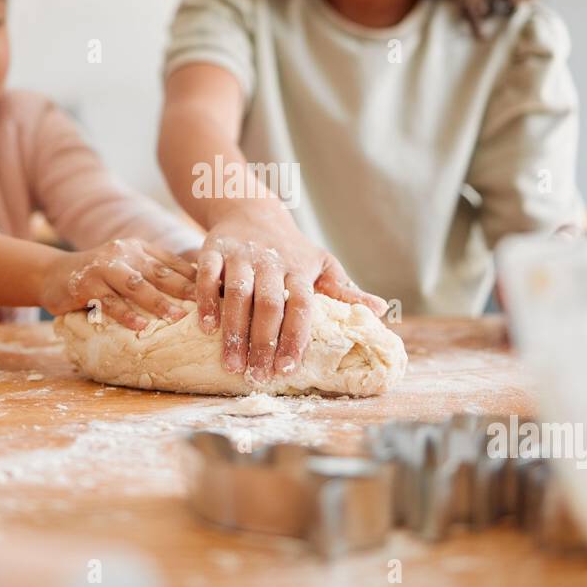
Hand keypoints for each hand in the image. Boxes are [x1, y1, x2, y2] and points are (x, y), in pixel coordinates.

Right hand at [38, 238, 196, 330]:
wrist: (52, 274)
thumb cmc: (98, 277)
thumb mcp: (128, 268)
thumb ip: (153, 275)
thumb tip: (196, 296)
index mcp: (140, 249)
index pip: (174, 263)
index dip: (197, 278)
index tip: (217, 294)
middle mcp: (125, 253)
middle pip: (160, 273)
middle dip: (185, 289)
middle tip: (208, 306)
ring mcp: (105, 267)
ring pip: (137, 285)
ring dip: (158, 302)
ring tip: (177, 317)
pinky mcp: (87, 284)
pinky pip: (110, 301)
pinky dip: (126, 315)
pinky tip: (140, 327)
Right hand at [193, 206, 386, 380]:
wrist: (251, 210)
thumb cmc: (290, 248)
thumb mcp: (320, 264)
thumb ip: (344, 290)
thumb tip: (381, 310)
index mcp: (298, 270)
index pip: (301, 305)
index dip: (295, 336)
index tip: (288, 368)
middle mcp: (270, 263)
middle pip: (269, 304)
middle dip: (263, 342)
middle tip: (258, 376)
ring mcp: (241, 256)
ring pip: (238, 294)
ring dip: (234, 331)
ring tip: (232, 364)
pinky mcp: (214, 250)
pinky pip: (207, 276)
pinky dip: (206, 301)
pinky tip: (206, 328)